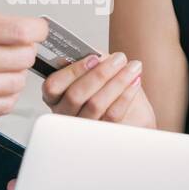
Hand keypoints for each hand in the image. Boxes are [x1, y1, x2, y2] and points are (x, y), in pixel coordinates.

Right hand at [0, 9, 47, 122]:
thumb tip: (22, 31)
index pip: (24, 30)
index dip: (37, 31)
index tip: (36, 31)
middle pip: (25, 56)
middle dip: (24, 52)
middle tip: (13, 50)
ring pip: (18, 82)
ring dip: (13, 75)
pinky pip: (5, 104)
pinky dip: (4, 95)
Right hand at [40, 52, 155, 127]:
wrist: (130, 111)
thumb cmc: (106, 86)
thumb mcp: (95, 69)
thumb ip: (91, 60)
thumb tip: (97, 56)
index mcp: (55, 96)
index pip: (53, 85)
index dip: (73, 71)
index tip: (94, 58)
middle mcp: (64, 113)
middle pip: (75, 95)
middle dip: (100, 74)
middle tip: (119, 59)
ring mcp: (81, 126)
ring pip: (95, 105)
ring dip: (117, 82)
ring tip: (133, 67)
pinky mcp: (101, 133)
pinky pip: (112, 115)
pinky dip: (125, 96)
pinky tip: (134, 82)